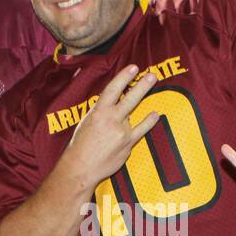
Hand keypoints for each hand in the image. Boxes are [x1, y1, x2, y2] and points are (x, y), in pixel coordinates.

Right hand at [62, 65, 160, 187]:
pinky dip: (149, 122)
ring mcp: (121, 132)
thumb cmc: (80, 145)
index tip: (133, 68)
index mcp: (98, 112)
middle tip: (152, 75)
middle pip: (130, 98)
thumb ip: (100, 111)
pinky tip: (155, 115)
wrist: (81, 168)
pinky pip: (141, 130)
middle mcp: (111, 119)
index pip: (113, 90)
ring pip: (133, 113)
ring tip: (152, 85)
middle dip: (142, 85)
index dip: (124, 77)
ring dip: (144, 98)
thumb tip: (111, 102)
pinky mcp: (128, 144)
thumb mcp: (86, 122)